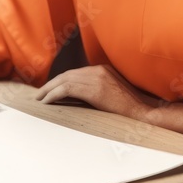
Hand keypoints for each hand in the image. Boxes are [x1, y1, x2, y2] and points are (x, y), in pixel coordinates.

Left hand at [34, 65, 158, 119]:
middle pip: (67, 74)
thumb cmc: (130, 108)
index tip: (50, 89)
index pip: (75, 73)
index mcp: (103, 69)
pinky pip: (67, 89)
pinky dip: (53, 94)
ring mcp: (96, 78)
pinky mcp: (94, 89)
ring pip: (64, 80)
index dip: (60, 81)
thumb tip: (78, 98)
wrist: (144, 112)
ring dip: (48, 89)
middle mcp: (98, 70)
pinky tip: (46, 101)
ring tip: (39, 99)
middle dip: (51, 84)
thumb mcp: (112, 94)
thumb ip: (97, 90)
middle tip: (39, 94)